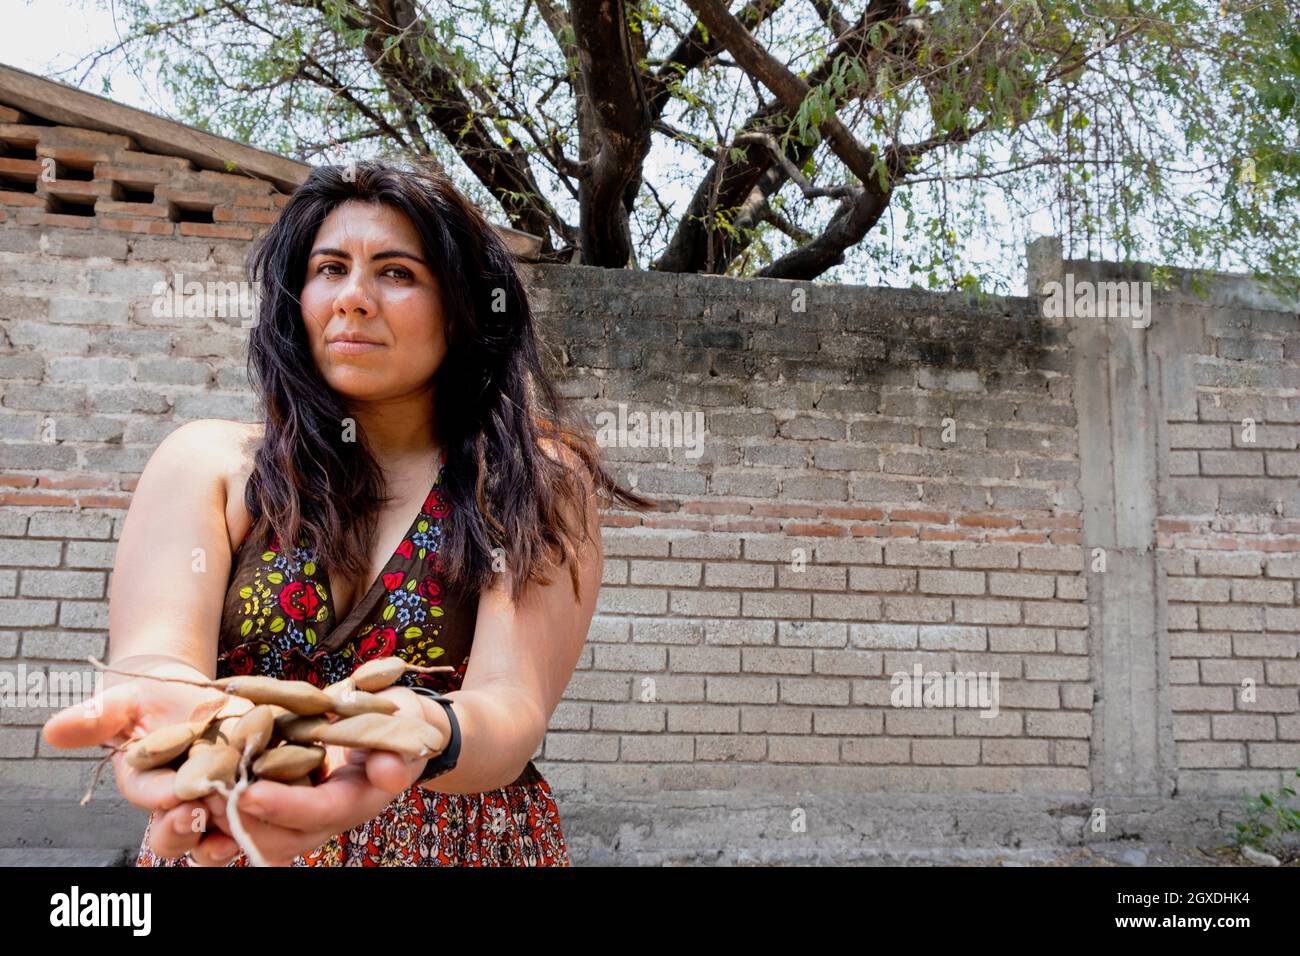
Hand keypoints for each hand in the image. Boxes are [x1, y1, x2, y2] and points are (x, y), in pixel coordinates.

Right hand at [41, 659, 249, 863]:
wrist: (193, 694)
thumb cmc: (151, 699)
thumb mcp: (125, 701)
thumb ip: (96, 718)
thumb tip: (52, 730)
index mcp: (147, 786)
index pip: (151, 799)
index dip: (161, 799)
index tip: (175, 793)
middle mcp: (181, 805)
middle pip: (180, 833)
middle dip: (188, 827)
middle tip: (202, 812)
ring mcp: (217, 803)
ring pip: (218, 836)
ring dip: (229, 827)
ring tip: (240, 813)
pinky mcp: (254, 791)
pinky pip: (260, 816)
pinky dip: (268, 813)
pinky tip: (278, 803)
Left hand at [195, 686, 446, 866]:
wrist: (395, 724)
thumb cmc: (401, 718)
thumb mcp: (410, 721)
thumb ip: (400, 745)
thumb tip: (388, 771)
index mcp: (357, 799)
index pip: (319, 813)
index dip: (285, 806)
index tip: (249, 792)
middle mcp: (325, 818)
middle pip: (277, 838)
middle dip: (239, 817)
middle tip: (203, 789)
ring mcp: (299, 815)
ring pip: (255, 836)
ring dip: (221, 818)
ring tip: (192, 786)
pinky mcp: (280, 803)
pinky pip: (244, 820)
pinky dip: (217, 810)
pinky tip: (192, 784)